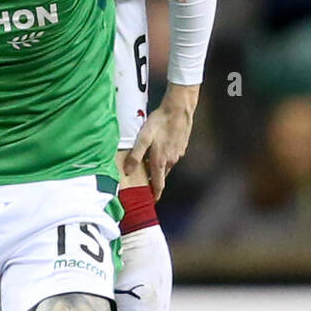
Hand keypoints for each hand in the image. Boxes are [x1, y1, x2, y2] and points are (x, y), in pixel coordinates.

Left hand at [123, 83, 198, 199]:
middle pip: (162, 176)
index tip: (152, 201)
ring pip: (167, 166)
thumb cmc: (159, 122)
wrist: (178, 109)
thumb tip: (128, 171)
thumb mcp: (143, 138)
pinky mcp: (181, 146)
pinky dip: (165, 159)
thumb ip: (135, 155)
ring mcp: (178, 153)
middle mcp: (171, 160)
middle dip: (154, 181)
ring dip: (159, 169)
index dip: (155, 194)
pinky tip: (159, 150)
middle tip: (145, 183)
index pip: (158, 184)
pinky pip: (172, 157)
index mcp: (161, 161)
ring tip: (149, 166)